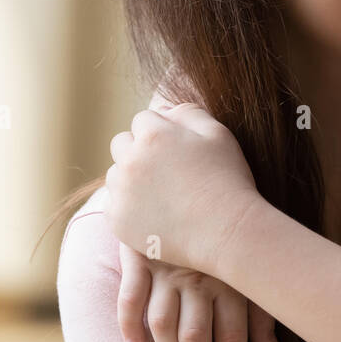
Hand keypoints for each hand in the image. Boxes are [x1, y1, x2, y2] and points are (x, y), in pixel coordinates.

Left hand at [106, 103, 261, 274]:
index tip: (177, 149)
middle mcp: (131, 160)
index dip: (161, 132)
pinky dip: (129, 206)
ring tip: (162, 192)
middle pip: (121, 143)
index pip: (143, 120)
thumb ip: (189, 113)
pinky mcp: (117, 220)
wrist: (226, 231)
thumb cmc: (227, 179)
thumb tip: (165, 110)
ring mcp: (121, 192)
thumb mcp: (218, 134)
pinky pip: (113, 204)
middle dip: (138, 150)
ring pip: (115, 173)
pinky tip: (155, 212)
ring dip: (131, 177)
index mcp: (154, 135)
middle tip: (165, 169)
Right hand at [117, 242, 279, 341]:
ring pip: (162, 321)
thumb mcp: (247, 269)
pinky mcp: (139, 257)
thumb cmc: (227, 234)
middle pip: (194, 334)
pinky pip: (130, 297)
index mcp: (230, 278)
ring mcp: (167, 267)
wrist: (188, 181)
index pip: (231, 334)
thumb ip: (260, 312)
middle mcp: (199, 275)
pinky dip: (130, 324)